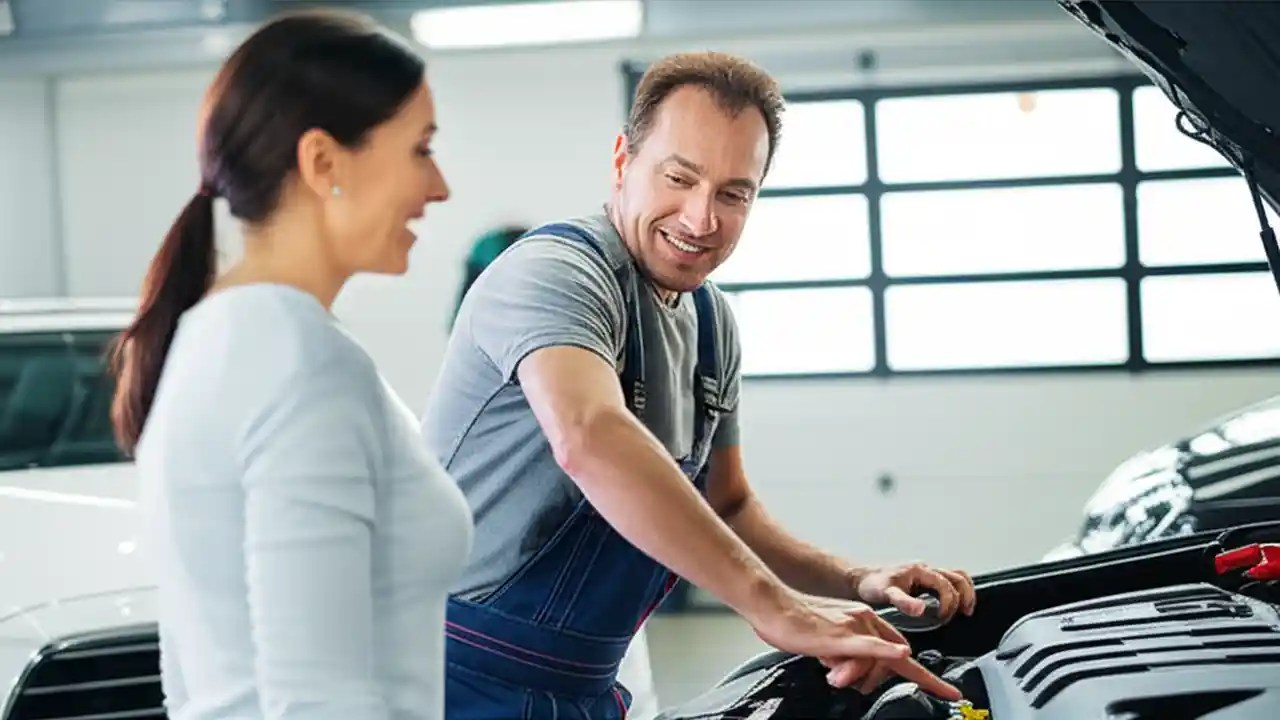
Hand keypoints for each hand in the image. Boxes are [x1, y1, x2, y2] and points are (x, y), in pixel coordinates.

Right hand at [749, 591, 961, 700]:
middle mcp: (866, 620)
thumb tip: (852, 676)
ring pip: (874, 662)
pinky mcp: (841, 635)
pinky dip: (885, 653)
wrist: (773, 607)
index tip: (949, 693)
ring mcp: (855, 626)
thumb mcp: (830, 643)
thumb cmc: (795, 623)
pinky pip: (869, 646)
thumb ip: (848, 657)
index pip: (902, 649)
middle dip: (878, 679)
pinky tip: (899, 656)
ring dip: (857, 675)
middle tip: (843, 676)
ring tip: (829, 669)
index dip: (928, 677)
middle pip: (892, 661)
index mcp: (865, 620)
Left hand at [855, 563, 976, 621]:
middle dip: (964, 595)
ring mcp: (925, 573)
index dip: (949, 602)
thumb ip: (903, 601)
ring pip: (955, 576)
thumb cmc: (871, 584)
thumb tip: (921, 609)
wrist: (861, 579)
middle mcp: (925, 569)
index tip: (943, 618)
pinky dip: (956, 591)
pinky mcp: (923, 579)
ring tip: (965, 609)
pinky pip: (947, 581)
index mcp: (919, 571)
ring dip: (964, 592)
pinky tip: (952, 605)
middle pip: (957, 577)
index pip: (945, 585)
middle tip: (964, 613)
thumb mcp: (885, 593)